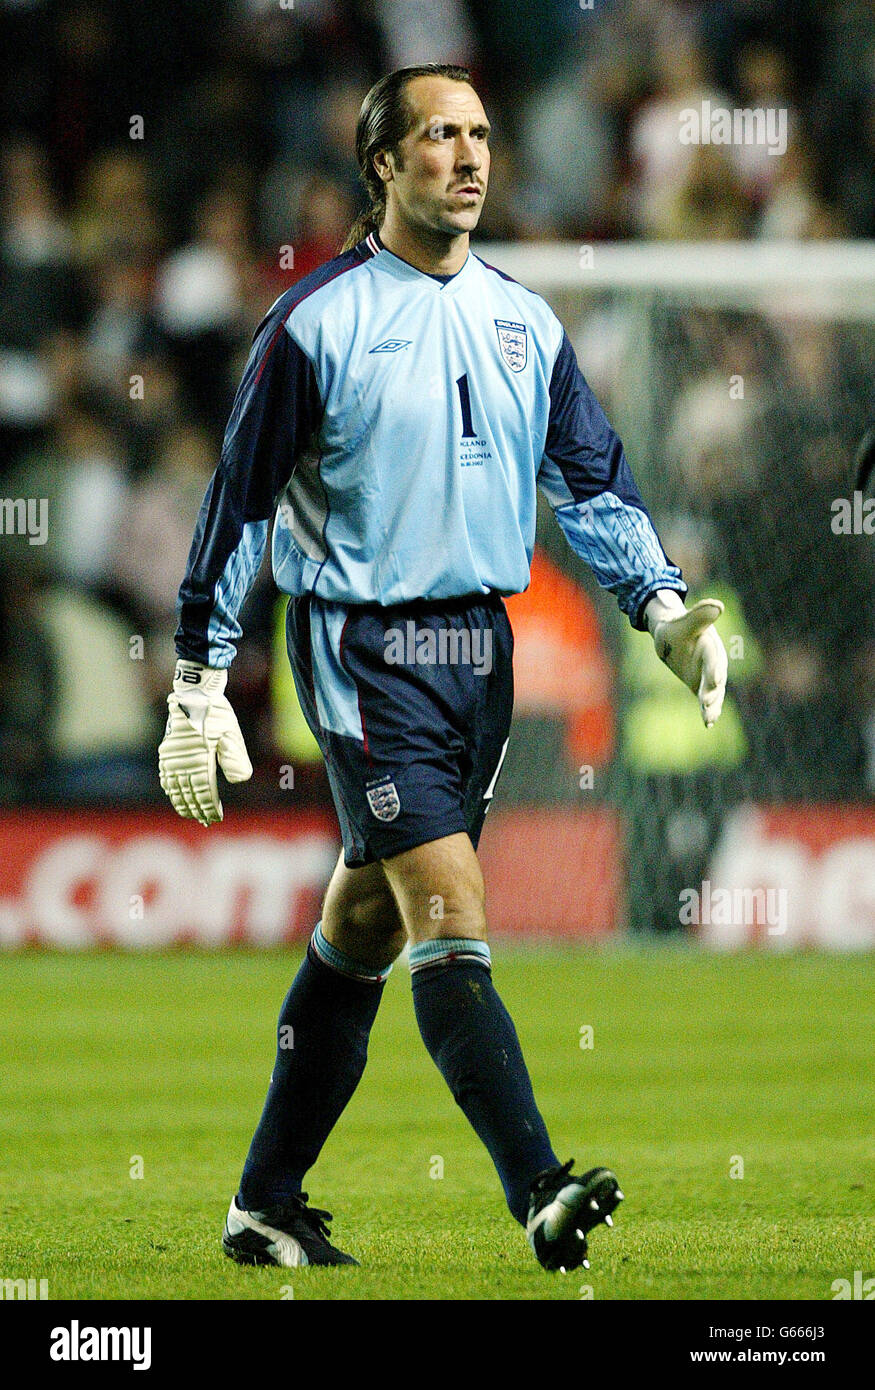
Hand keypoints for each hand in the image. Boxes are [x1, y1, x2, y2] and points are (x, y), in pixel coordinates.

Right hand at [158, 660, 252, 824]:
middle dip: (198, 809)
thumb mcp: (232, 734)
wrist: (194, 694)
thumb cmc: (218, 714)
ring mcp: (172, 757)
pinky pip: (165, 775)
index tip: (216, 817)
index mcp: (201, 759)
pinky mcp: (166, 751)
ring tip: (189, 814)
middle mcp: (183, 761)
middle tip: (205, 821)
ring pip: (175, 787)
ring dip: (182, 802)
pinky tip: (172, 794)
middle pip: (189, 793)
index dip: (210, 807)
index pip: (204, 792)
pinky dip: (169, 788)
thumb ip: (236, 759)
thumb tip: (236, 782)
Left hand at [645, 590, 727, 727]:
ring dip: (712, 706)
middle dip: (713, 692)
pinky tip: (708, 724)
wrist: (671, 636)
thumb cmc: (676, 627)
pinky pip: (707, 700)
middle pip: (715, 678)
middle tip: (707, 703)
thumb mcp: (684, 621)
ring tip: (709, 719)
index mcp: (711, 645)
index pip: (714, 658)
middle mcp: (714, 662)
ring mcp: (709, 676)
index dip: (714, 669)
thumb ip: (700, 615)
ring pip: (713, 693)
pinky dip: (708, 711)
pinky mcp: (703, 686)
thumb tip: (718, 605)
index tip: (715, 681)